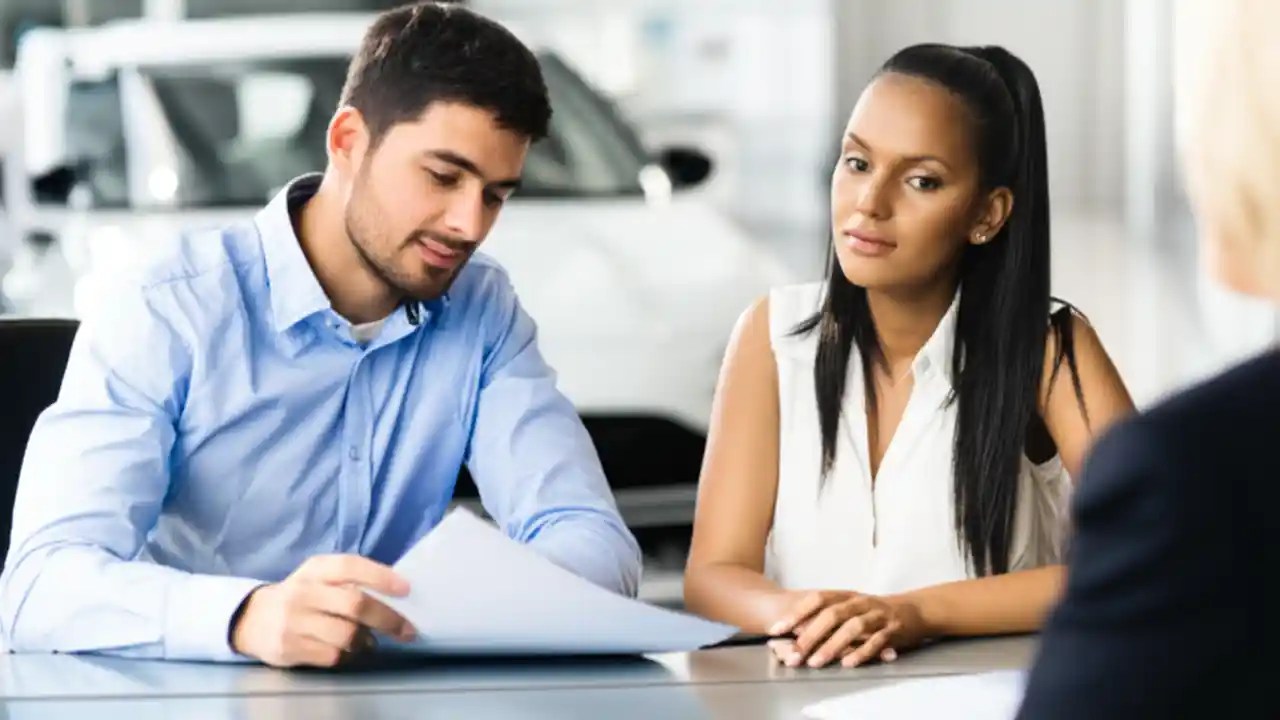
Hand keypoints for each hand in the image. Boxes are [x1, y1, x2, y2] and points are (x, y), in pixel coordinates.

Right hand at [230, 555, 415, 667]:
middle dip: (388, 618)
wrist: (252, 618)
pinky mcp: (288, 647)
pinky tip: (347, 650)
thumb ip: (351, 580)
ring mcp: (294, 621)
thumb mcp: (320, 577)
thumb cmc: (301, 595)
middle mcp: (304, 592)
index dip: (381, 576)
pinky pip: (332, 655)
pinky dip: (347, 655)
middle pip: (355, 604)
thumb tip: (397, 595)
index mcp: (316, 569)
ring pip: (346, 634)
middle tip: (407, 630)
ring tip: (370, 641)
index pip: (351, 566)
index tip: (406, 589)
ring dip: (367, 641)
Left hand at [766, 590, 926, 667]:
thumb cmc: (872, 612)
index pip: (817, 599)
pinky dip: (862, 652)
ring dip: (832, 645)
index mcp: (845, 596)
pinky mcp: (892, 630)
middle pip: (832, 615)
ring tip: (816, 662)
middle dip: (810, 635)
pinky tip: (848, 663)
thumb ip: (826, 619)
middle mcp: (859, 602)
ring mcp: (877, 615)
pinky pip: (876, 641)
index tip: (776, 629)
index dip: (796, 613)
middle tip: (794, 654)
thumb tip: (795, 633)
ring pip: (853, 627)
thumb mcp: (849, 609)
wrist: (913, 610)